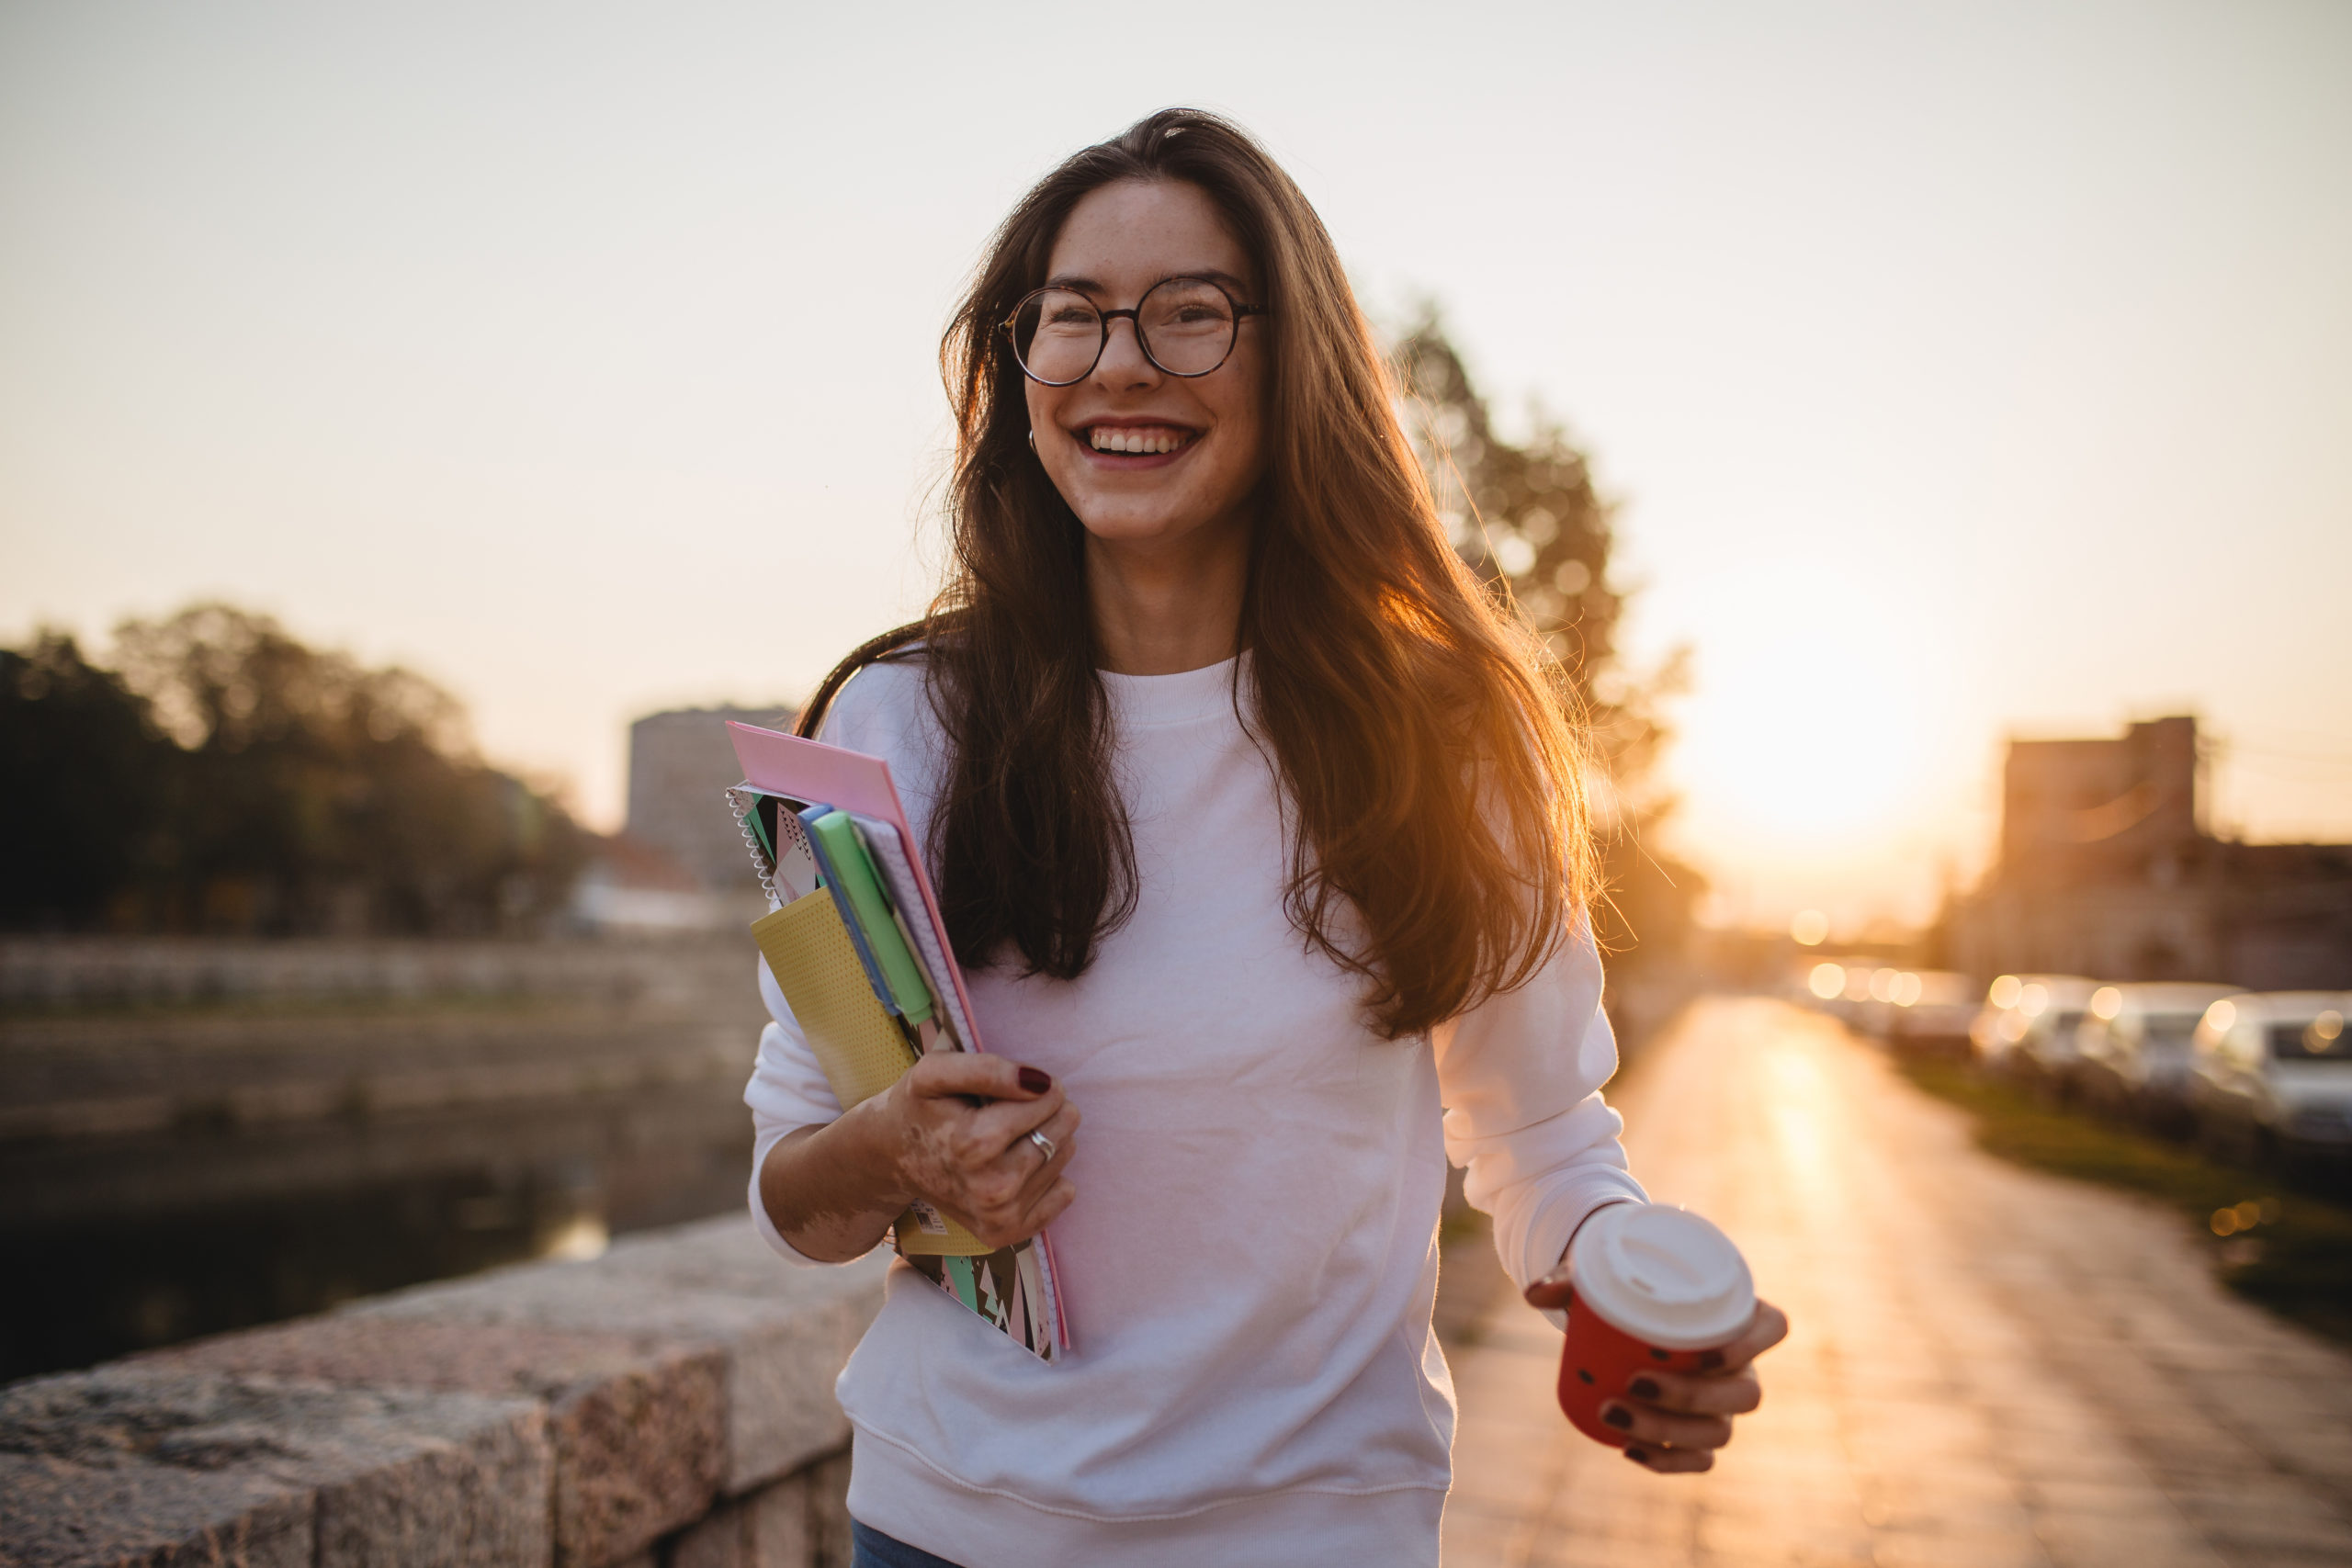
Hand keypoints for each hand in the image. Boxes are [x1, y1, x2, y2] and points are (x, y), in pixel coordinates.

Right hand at [874, 1054, 1077, 1249]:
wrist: (892, 1156)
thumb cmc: (920, 1107)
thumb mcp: (937, 1071)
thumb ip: (987, 1069)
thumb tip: (1041, 1083)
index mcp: (973, 1145)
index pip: (1046, 1101)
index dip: (1044, 1086)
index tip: (1026, 1084)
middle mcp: (990, 1189)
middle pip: (1060, 1131)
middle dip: (1050, 1111)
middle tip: (1017, 1110)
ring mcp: (999, 1217)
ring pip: (1063, 1157)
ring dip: (1049, 1139)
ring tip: (1012, 1136)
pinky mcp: (1006, 1233)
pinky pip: (1064, 1193)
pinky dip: (1049, 1174)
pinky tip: (1016, 1164)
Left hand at [1524, 1274, 1789, 1474]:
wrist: (1627, 1308)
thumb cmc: (1629, 1282)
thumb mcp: (1603, 1269)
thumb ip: (1570, 1277)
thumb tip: (1535, 1292)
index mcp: (1740, 1313)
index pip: (1774, 1327)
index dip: (1750, 1345)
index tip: (1701, 1350)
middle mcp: (1741, 1364)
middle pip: (1744, 1394)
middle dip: (1690, 1397)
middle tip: (1635, 1381)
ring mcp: (1723, 1404)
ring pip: (1719, 1433)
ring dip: (1668, 1431)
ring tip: (1611, 1412)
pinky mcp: (1700, 1434)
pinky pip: (1698, 1461)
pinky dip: (1665, 1462)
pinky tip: (1627, 1449)